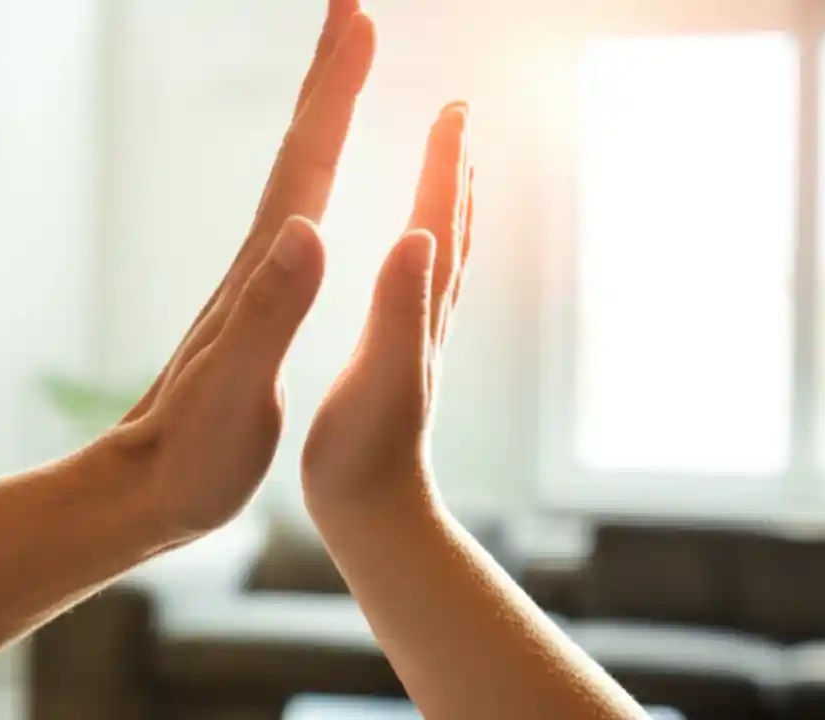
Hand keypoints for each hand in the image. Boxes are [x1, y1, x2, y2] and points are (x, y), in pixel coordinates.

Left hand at [98, 2, 375, 542]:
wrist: (142, 492)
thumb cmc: (193, 456)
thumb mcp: (235, 391)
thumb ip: (270, 314)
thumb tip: (307, 229)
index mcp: (262, 272)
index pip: (304, 163)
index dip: (333, 90)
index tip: (357, 17)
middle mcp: (259, 261)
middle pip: (298, 150)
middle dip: (328, 75)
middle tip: (352, 7)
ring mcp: (255, 280)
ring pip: (294, 176)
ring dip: (321, 114)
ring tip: (343, 70)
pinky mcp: (256, 305)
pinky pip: (293, 216)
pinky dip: (312, 176)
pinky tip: (318, 184)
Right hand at [302, 103, 472, 516]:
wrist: (375, 514)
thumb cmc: (368, 453)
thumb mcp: (384, 374)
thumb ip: (400, 306)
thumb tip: (420, 234)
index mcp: (420, 313)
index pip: (439, 222)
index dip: (444, 164)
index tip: (452, 108)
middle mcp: (426, 318)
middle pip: (452, 230)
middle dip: (453, 170)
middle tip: (456, 117)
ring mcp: (414, 340)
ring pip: (440, 259)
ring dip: (446, 207)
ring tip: (445, 171)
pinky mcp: (395, 361)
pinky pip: (415, 290)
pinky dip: (420, 256)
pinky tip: (409, 256)